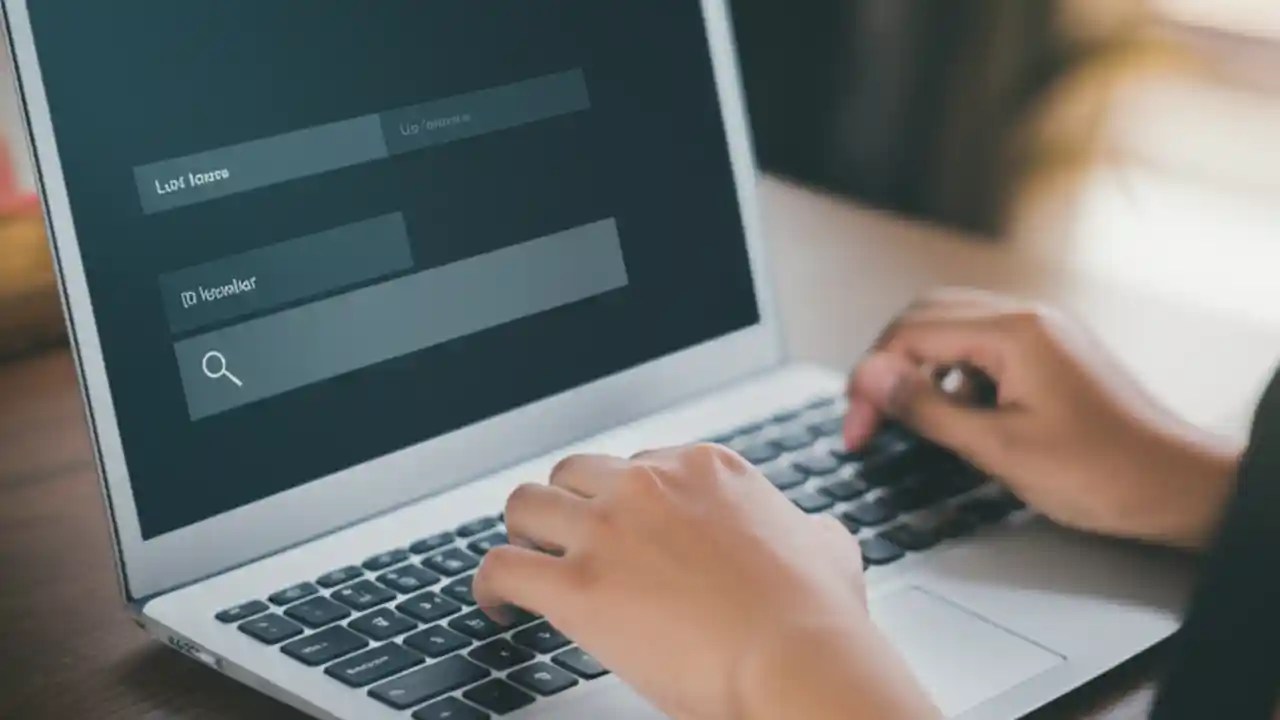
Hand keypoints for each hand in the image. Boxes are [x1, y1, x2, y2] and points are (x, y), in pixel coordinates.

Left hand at [473, 444, 938, 719]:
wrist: (799, 658)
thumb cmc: (817, 617)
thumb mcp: (829, 548)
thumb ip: (808, 532)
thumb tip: (814, 537)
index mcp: (704, 468)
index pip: (635, 465)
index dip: (621, 502)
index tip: (618, 531)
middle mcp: (649, 484)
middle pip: (573, 474)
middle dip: (566, 507)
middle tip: (565, 544)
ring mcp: (608, 529)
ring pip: (525, 504)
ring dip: (522, 535)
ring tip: (526, 567)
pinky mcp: (576, 583)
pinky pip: (500, 566)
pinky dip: (489, 586)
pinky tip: (498, 606)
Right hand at [845, 288, 1241, 548]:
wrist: (1180, 488)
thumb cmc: (1103, 474)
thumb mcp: (999, 448)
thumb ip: (927, 408)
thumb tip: (870, 375)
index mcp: (1014, 333)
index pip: (910, 335)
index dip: (870, 382)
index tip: (856, 429)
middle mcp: (1027, 318)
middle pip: (925, 318)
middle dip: (887, 366)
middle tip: (869, 420)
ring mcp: (1042, 332)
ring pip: (952, 329)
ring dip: (920, 370)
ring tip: (913, 422)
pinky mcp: (1051, 353)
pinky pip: (984, 347)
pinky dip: (955, 377)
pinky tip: (962, 419)